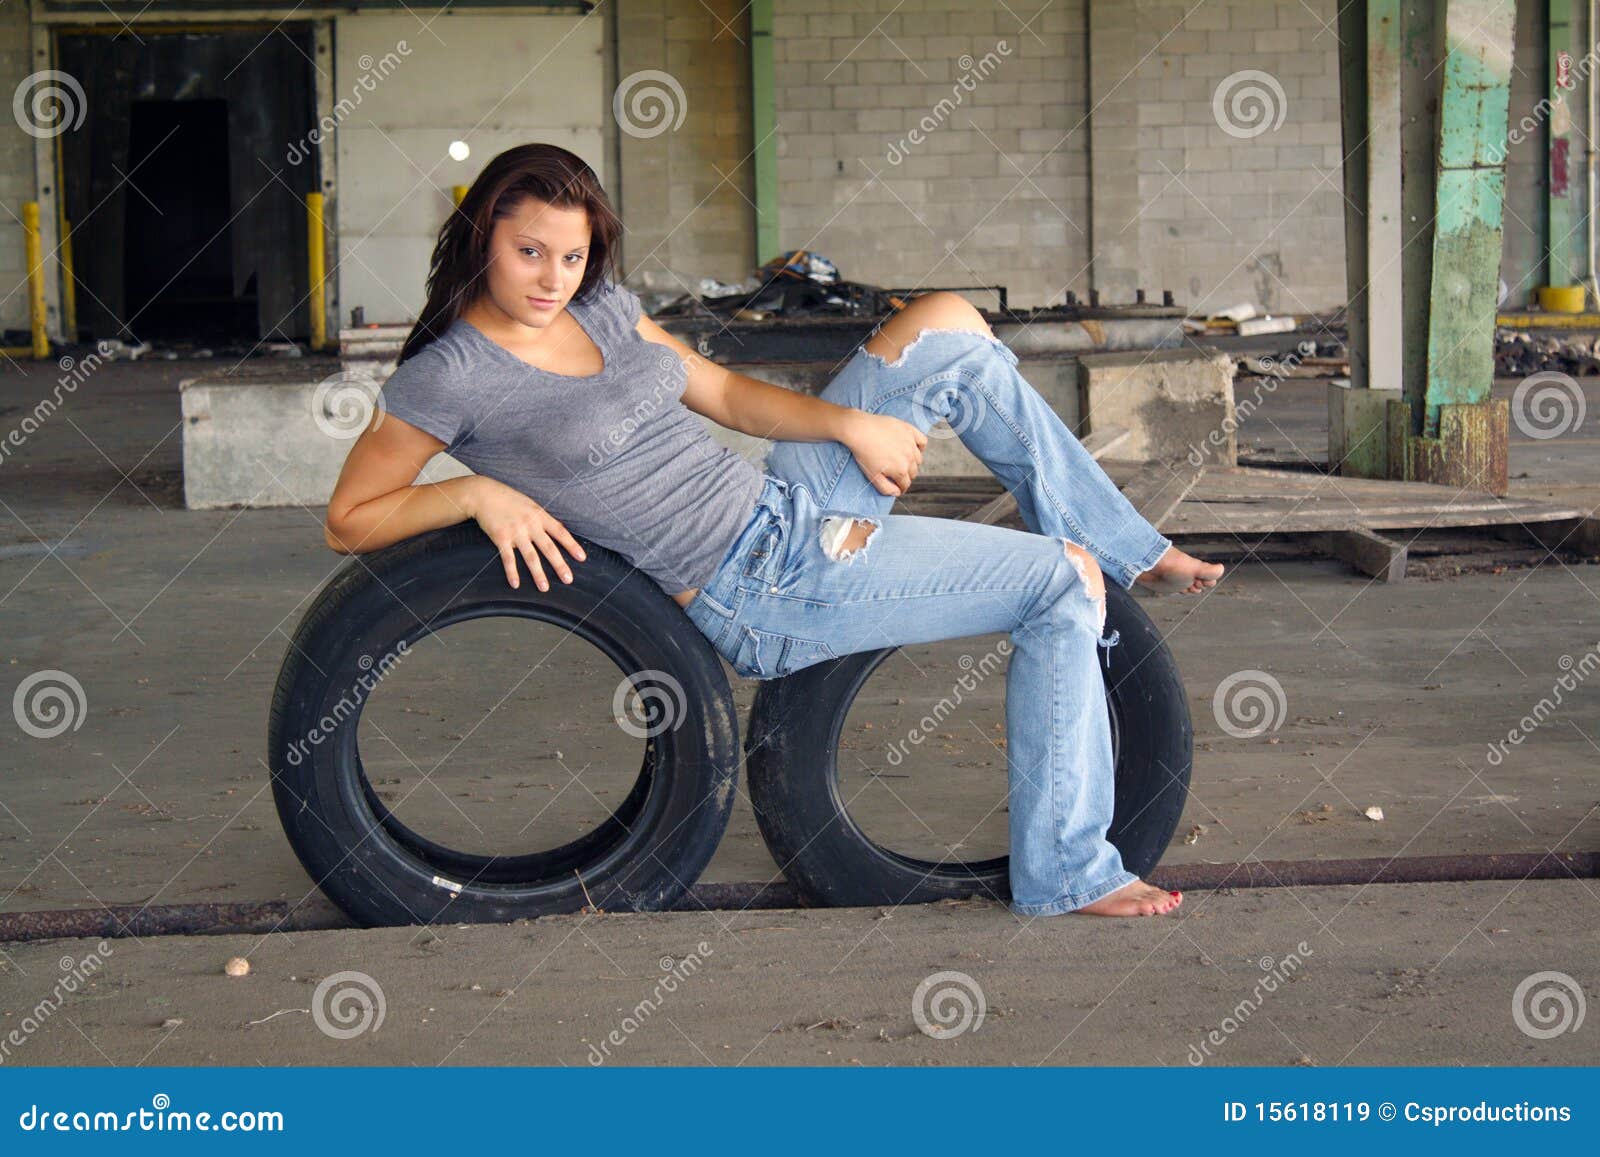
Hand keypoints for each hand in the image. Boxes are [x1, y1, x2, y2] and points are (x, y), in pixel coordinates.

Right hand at [467, 476, 586, 590]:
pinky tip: (516, 584)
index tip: (582, 558)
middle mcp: (530, 524)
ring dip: (538, 574)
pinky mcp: (501, 538)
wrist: (484, 494)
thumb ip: (542, 518)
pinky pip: (508, 558)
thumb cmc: (509, 499)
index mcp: (540, 515)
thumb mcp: (530, 505)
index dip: (572, 545)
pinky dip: (512, 572)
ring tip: (544, 588)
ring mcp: (516, 532)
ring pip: (530, 556)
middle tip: (568, 579)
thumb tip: (557, 530)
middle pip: (548, 548)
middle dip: (559, 565)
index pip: (560, 532)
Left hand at [843, 410, 927, 496]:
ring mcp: (911, 443)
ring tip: (902, 460)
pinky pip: (923, 441)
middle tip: (897, 473)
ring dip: (913, 462)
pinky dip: (920, 447)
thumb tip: (898, 493)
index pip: (906, 484)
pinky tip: (913, 448)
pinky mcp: (910, 431)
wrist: (859, 430)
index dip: (901, 487)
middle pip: (913, 472)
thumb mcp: (872, 476)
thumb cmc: (864, 453)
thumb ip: (886, 488)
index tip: (897, 486)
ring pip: (919, 459)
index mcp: (900, 470)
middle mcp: (909, 458)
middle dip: (906, 476)